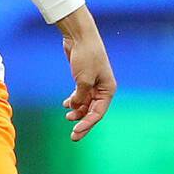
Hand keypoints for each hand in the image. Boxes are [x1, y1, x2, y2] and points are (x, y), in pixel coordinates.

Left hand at [57, 4, 116, 140]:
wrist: (79, 36)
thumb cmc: (86, 56)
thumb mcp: (83, 80)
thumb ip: (80, 96)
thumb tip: (75, 108)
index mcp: (108, 89)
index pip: (98, 113)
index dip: (87, 124)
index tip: (76, 131)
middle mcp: (102, 89)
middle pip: (93, 111)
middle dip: (83, 123)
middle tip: (73, 136)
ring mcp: (93, 84)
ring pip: (85, 105)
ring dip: (77, 112)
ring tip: (67, 116)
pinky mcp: (83, 79)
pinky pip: (80, 96)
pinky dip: (73, 101)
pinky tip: (66, 105)